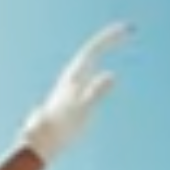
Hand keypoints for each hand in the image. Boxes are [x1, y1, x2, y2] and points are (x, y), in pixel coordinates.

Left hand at [19, 22, 131, 164]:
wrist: (42, 140)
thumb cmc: (62, 127)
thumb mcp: (83, 109)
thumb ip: (97, 91)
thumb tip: (111, 75)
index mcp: (75, 75)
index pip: (94, 49)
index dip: (110, 37)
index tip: (126, 29)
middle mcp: (72, 75)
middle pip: (92, 50)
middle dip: (110, 39)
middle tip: (128, 30)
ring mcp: (71, 84)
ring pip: (89, 59)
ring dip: (103, 48)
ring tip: (117, 39)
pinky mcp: (71, 95)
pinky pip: (88, 71)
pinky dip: (98, 63)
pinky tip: (101, 71)